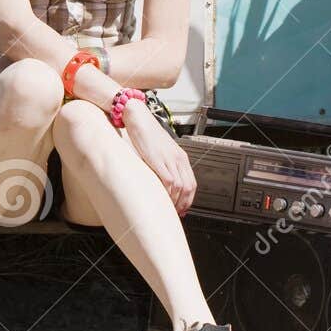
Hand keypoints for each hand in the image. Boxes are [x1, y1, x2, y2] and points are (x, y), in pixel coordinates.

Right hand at [122, 98, 196, 214]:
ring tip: (167, 208)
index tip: (182, 208)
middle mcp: (178, 158)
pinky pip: (169, 180)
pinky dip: (168, 193)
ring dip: (175, 201)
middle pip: (188, 187)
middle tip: (175, 212)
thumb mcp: (160, 150)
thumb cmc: (146, 132)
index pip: (192, 183)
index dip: (188, 199)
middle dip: (183, 203)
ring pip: (180, 187)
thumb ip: (165, 164)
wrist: (138, 117)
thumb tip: (164, 181)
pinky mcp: (158, 159)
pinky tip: (162, 197)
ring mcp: (169, 159)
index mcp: (181, 156)